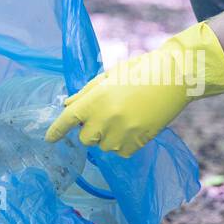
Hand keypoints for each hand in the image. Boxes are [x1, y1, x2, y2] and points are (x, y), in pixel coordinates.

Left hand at [44, 22, 223, 156]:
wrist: (174, 78)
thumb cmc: (140, 71)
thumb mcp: (109, 76)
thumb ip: (86, 93)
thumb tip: (67, 104)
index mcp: (95, 100)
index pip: (67, 120)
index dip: (56, 131)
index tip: (49, 139)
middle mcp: (105, 119)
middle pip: (85, 139)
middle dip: (90, 131)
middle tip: (103, 116)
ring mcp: (122, 132)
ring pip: (104, 147)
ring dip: (108, 137)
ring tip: (123, 119)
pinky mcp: (138, 141)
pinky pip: (121, 151)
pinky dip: (123, 143)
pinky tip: (133, 128)